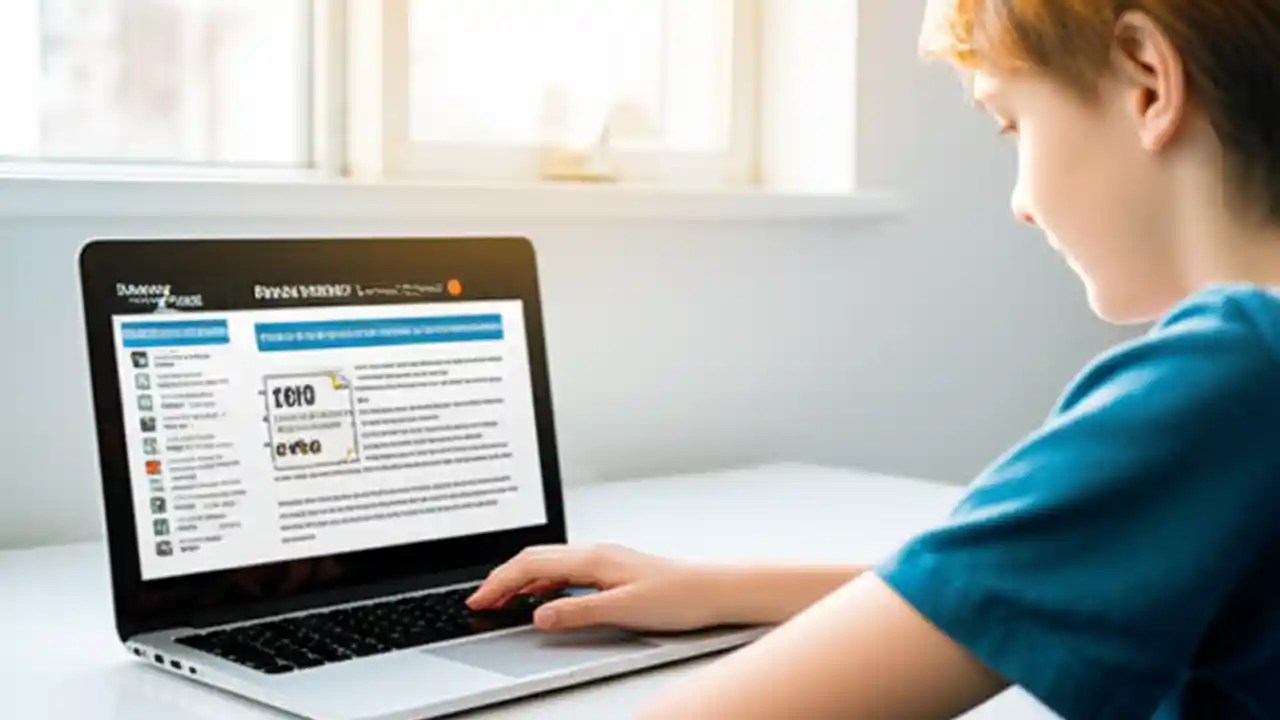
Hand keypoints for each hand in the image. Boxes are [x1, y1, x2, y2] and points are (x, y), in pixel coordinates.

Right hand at [465, 544, 722, 632]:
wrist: (713, 590)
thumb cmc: (679, 596)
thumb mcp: (623, 609)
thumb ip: (577, 611)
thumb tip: (538, 615)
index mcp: (593, 558)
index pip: (531, 565)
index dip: (500, 582)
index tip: (479, 599)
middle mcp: (595, 553)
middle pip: (534, 559)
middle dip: (502, 578)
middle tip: (480, 599)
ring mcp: (603, 560)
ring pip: (548, 563)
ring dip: (520, 579)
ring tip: (501, 599)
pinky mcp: (611, 570)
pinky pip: (564, 571)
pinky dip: (542, 582)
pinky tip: (541, 596)